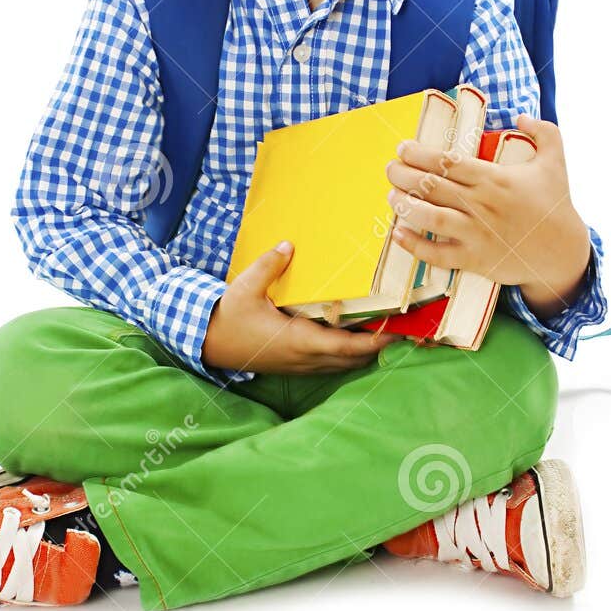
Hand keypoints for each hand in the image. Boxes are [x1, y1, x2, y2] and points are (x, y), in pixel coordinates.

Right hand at [202, 242, 399, 374]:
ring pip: (343, 365)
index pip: (346, 347)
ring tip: (384, 329)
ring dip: (365, 351)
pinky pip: (331, 364)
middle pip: (353, 359)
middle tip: (401, 326)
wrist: (209, 344)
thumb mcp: (245, 287)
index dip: (374, 342)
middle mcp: (305, 358)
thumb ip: (268, 265)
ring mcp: (301, 365)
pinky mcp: (296, 366)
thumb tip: (289, 245)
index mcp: (298, 340)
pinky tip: (354, 336)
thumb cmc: (229, 318)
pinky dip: (348, 354)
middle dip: (378, 346)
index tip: (396, 331)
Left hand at [384, 115, 591, 311]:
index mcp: (495, 179)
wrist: (563, 253)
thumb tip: (521, 116)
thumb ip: (544, 132)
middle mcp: (482, 205)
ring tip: (390, 196)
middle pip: (432, 186)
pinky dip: (414, 245)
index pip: (448, 162)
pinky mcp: (474, 260)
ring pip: (430, 218)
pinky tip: (398, 233)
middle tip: (390, 169)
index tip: (402, 148)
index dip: (420, 154)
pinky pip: (438, 254)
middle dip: (404, 175)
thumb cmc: (554, 204)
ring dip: (404, 206)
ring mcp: (476, 234)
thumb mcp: (555, 162)